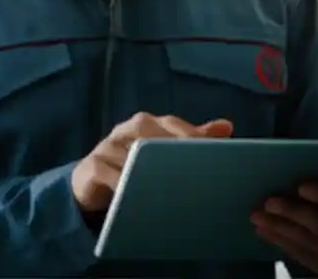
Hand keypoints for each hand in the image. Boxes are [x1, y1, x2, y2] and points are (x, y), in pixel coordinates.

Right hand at [71, 112, 233, 212]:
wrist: (90, 182)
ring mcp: (107, 146)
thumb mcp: (162, 153)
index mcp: (146, 124)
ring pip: (129, 151)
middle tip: (192, 166)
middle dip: (170, 147)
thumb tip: (227, 126)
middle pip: (148, 130)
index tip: (210, 150)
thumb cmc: (132, 167)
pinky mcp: (91, 166)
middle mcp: (126, 130)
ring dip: (146, 167)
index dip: (190, 135)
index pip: (171, 123)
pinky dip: (122, 183)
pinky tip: (136, 195)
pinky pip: (107, 172)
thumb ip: (191, 141)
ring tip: (167, 182)